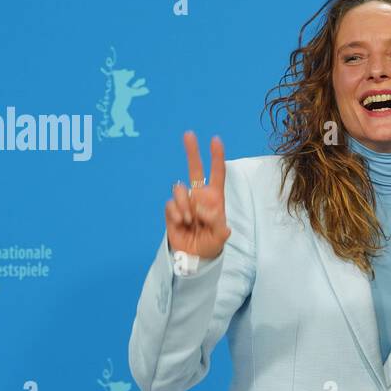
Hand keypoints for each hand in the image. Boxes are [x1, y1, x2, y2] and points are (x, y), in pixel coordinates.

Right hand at [166, 131, 230, 258]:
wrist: (193, 256)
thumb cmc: (211, 244)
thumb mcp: (220, 237)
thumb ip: (217, 224)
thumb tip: (206, 209)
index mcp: (214, 198)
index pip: (216, 174)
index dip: (216, 157)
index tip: (215, 140)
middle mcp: (199, 196)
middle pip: (194, 169)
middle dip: (192, 151)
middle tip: (189, 134)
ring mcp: (184, 202)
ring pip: (179, 189)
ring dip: (185, 205)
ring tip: (191, 222)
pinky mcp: (172, 210)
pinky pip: (171, 204)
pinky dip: (177, 214)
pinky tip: (182, 223)